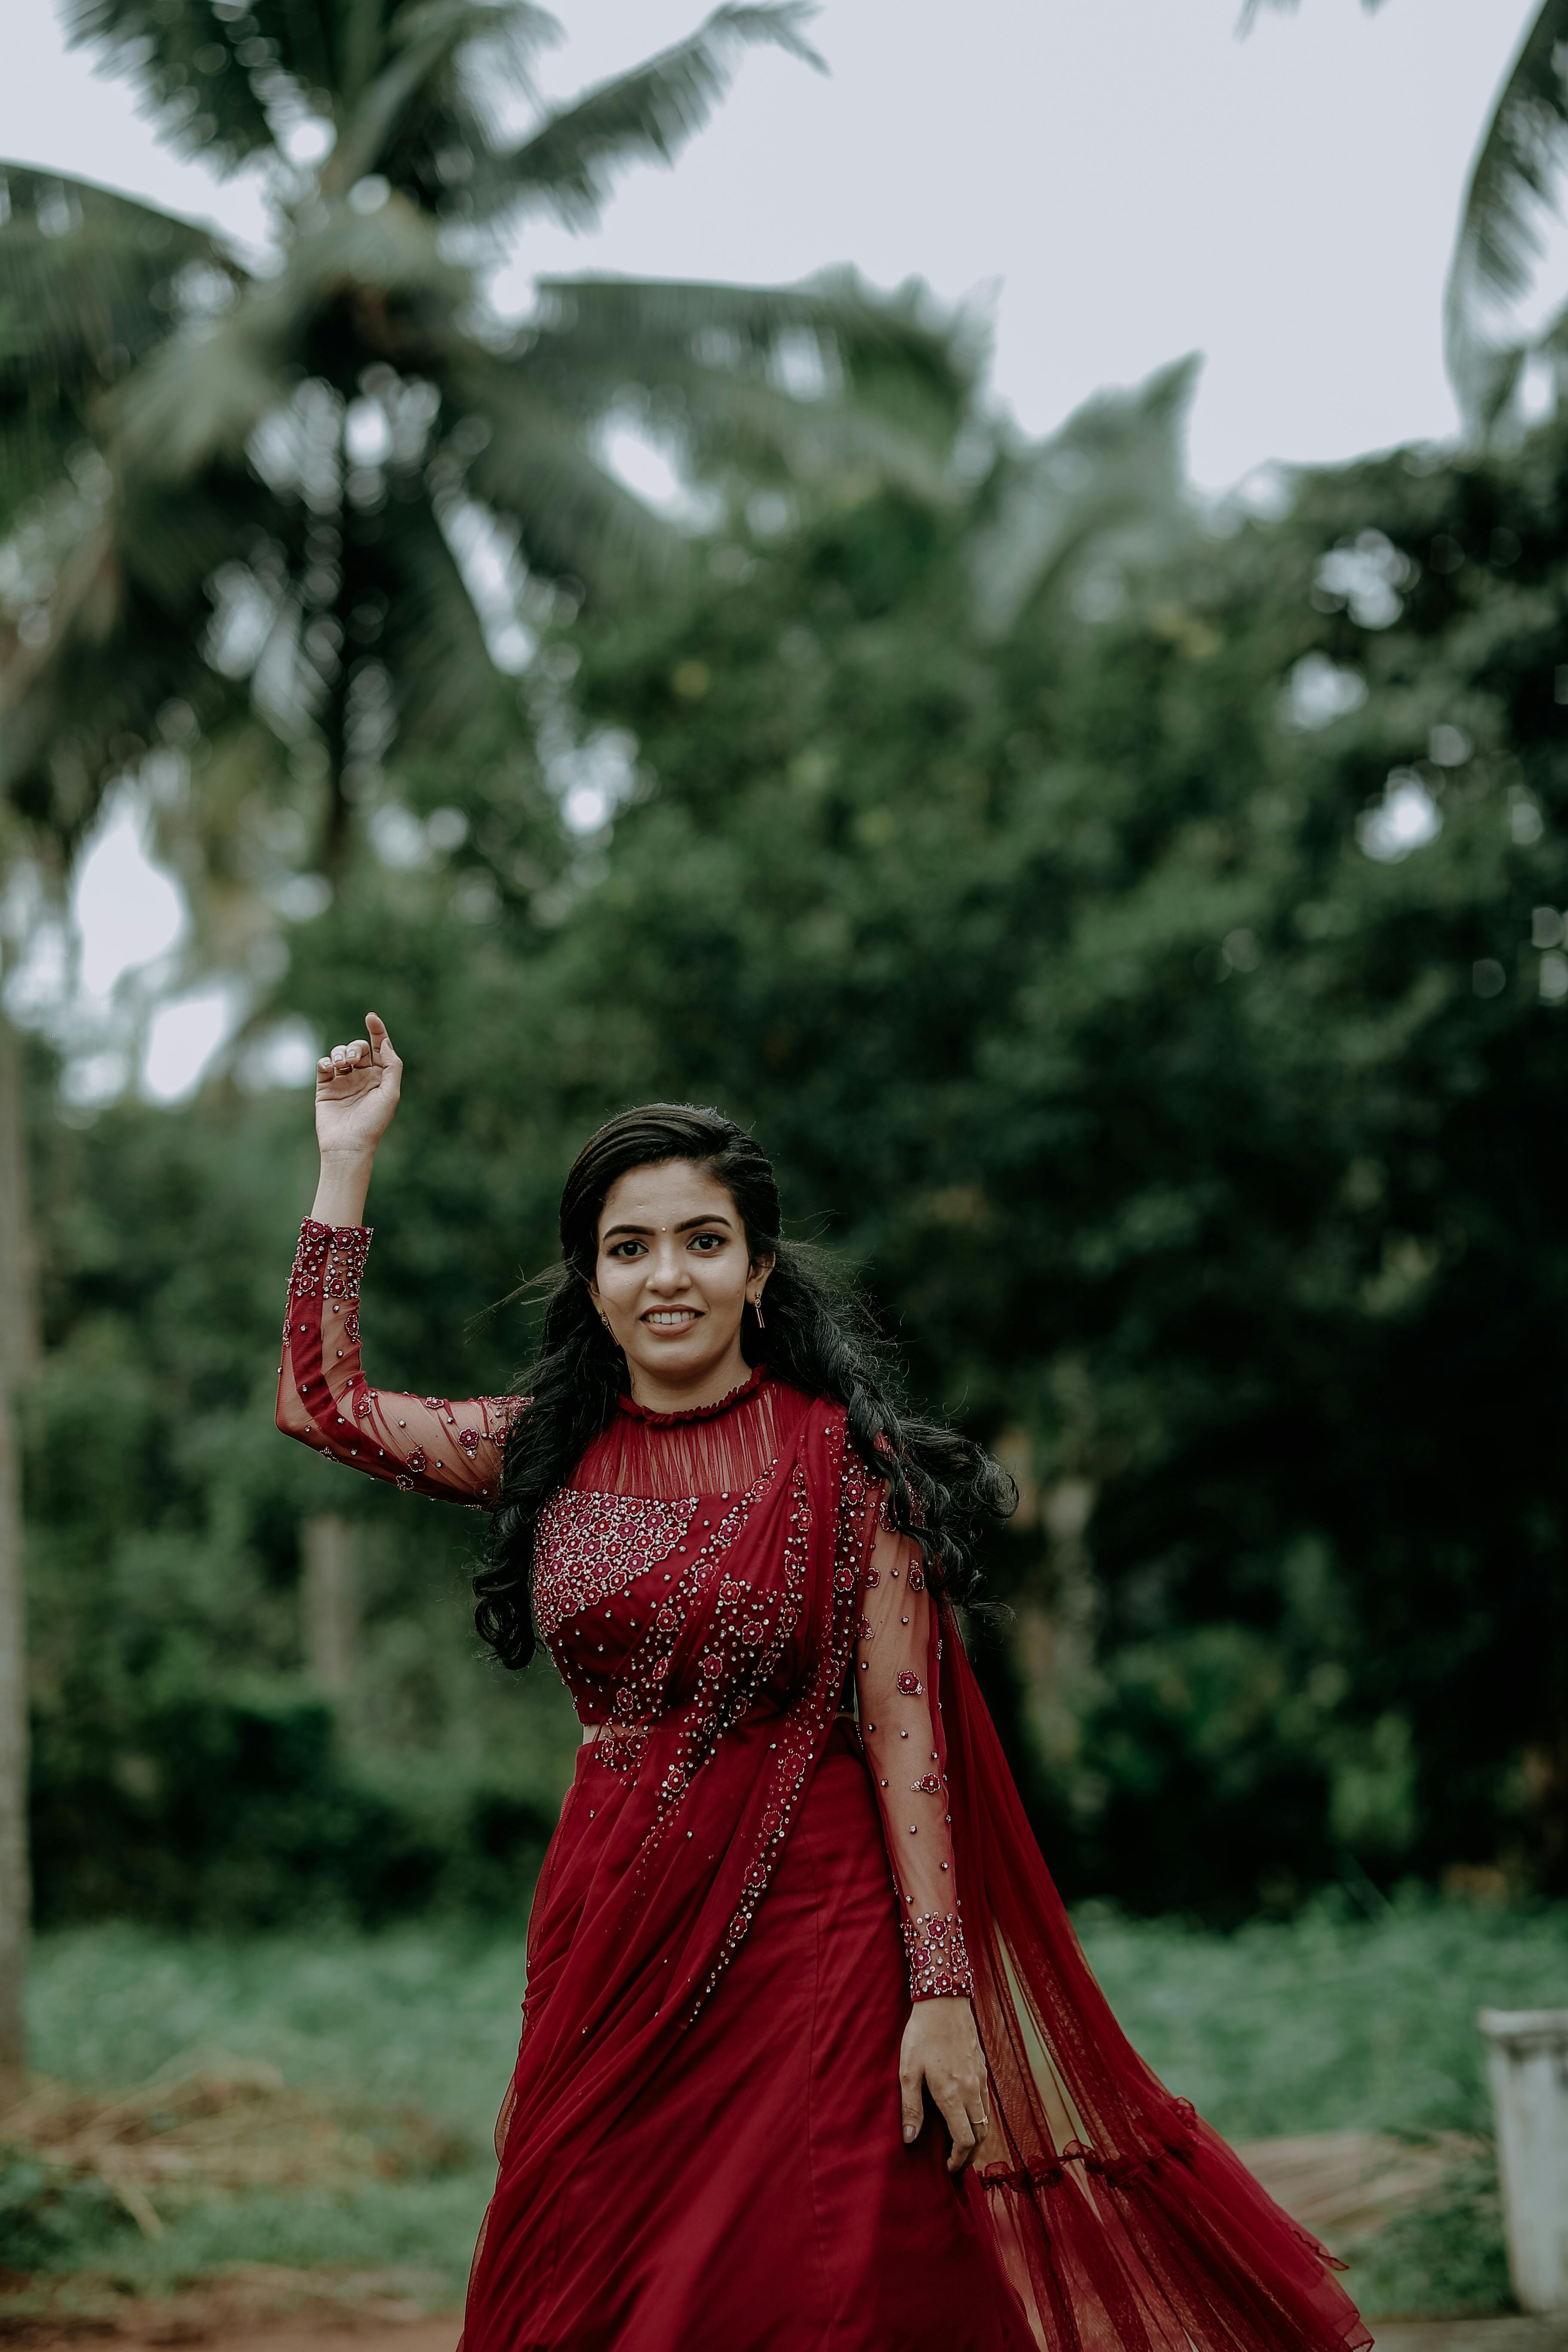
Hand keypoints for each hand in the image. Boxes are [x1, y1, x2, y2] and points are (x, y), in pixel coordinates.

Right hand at [314, 1012, 401, 1164]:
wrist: (348, 1145)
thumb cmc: (372, 1123)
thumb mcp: (390, 1094)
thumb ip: (392, 1066)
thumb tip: (386, 1042)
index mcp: (380, 1077)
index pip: (379, 1048)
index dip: (377, 1030)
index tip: (371, 1017)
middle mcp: (362, 1077)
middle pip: (358, 1048)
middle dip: (355, 1047)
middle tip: (353, 1059)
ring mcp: (343, 1081)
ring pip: (340, 1054)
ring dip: (340, 1053)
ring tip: (340, 1066)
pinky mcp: (325, 1088)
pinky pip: (323, 1066)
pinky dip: (325, 1061)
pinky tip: (329, 1068)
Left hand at [899, 1996, 990, 2174]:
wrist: (944, 2000)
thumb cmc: (921, 2035)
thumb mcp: (908, 2071)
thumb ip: (911, 2107)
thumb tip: (910, 2139)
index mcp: (952, 2094)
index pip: (965, 2140)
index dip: (958, 2160)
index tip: (946, 2167)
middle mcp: (972, 2090)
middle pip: (981, 2135)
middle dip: (970, 2155)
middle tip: (955, 2163)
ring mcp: (980, 2079)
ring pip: (986, 2120)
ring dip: (977, 2138)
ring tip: (961, 2146)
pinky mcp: (983, 2068)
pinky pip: (986, 2102)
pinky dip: (980, 2118)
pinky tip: (966, 2117)